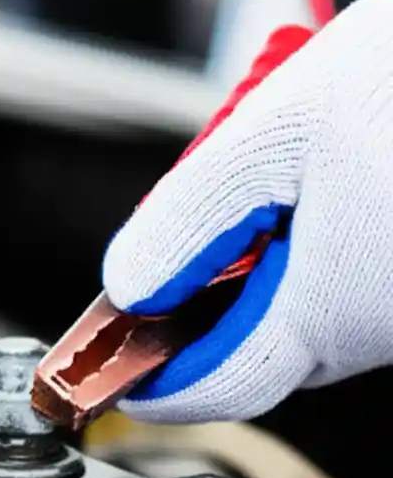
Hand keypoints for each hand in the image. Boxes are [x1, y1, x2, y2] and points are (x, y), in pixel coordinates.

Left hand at [102, 0, 392, 422]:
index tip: (112, 374)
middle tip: (179, 251)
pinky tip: (304, 200)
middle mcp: (378, 331)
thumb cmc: (386, 90)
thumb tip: (127, 294)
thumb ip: (183, 227)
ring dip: (257, 283)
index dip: (155, 385)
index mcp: (330, 311)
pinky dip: (305, 262)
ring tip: (256, 200)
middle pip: (259, 356)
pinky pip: (343, 298)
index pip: (221, 388)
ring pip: (303, 325)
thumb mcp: (262, 143)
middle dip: (202, 316)